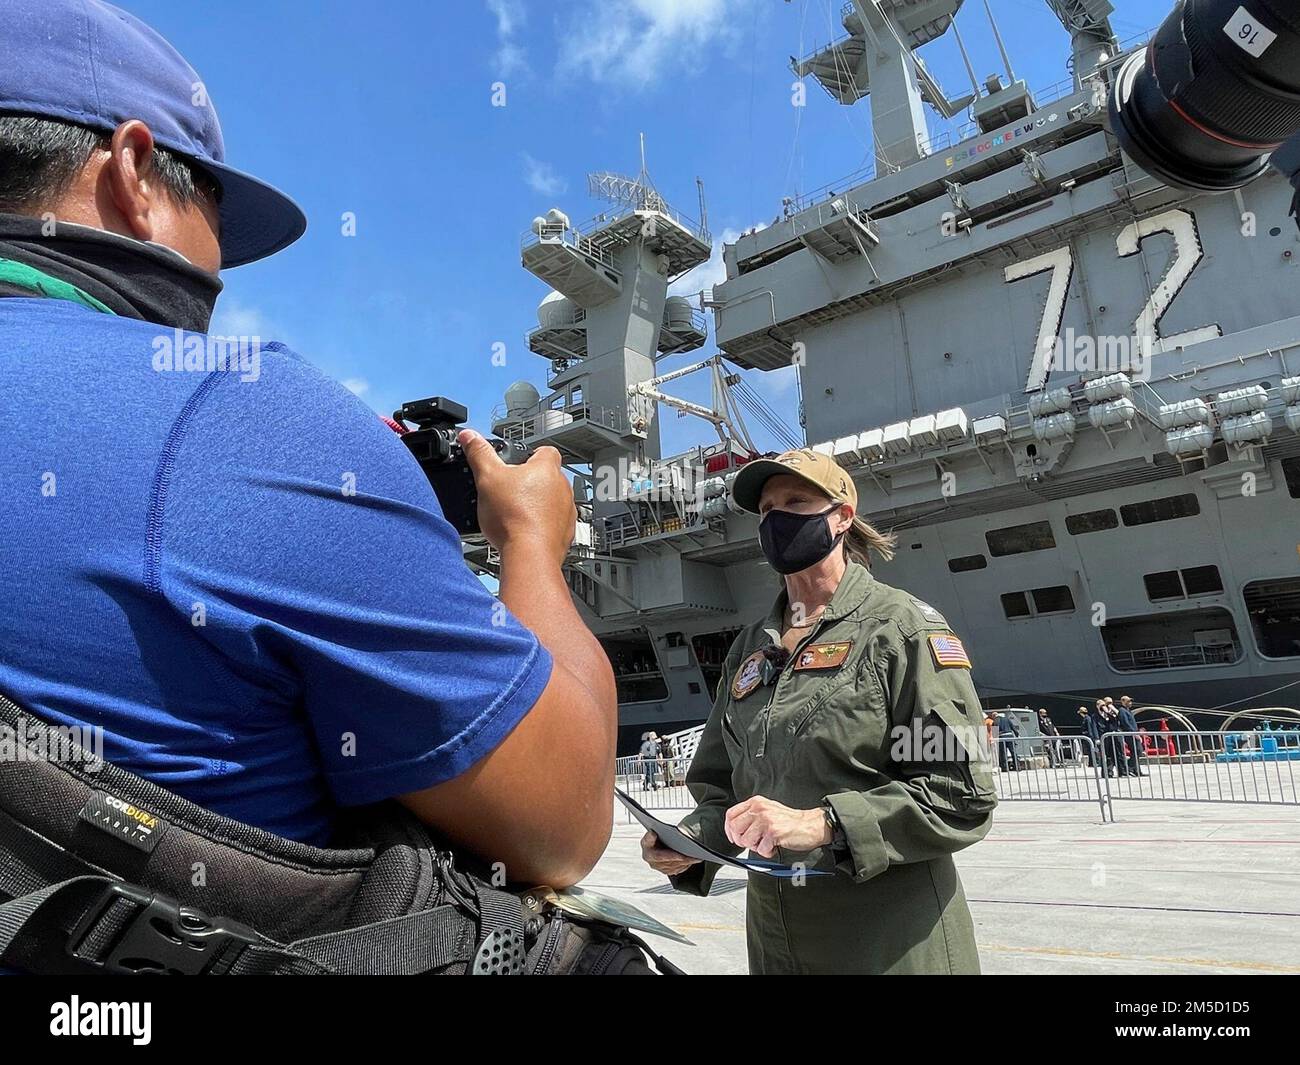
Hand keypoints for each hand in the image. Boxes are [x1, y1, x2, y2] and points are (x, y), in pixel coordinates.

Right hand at [459, 429, 574, 564]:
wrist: (530, 555)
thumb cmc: (513, 518)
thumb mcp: (487, 478)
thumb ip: (479, 454)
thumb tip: (470, 436)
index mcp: (547, 468)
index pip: (545, 450)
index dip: (530, 454)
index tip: (517, 463)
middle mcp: (563, 487)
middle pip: (548, 476)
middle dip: (531, 482)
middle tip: (510, 491)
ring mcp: (567, 511)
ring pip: (553, 501)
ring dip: (538, 504)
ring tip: (516, 513)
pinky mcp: (566, 532)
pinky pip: (555, 523)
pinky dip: (542, 525)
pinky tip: (524, 531)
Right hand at [640, 831, 700, 876]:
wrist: (652, 846)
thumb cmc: (651, 841)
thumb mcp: (648, 836)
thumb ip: (649, 836)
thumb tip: (652, 834)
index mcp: (648, 855)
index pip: (660, 857)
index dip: (671, 857)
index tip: (681, 856)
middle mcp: (654, 864)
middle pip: (671, 863)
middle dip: (683, 860)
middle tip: (694, 857)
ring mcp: (661, 869)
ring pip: (676, 867)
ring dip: (686, 863)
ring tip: (697, 858)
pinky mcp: (667, 871)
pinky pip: (679, 869)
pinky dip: (686, 865)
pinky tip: (693, 860)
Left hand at [724, 797, 830, 857]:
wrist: (810, 824)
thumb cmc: (790, 820)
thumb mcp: (768, 810)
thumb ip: (751, 816)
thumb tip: (735, 829)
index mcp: (756, 803)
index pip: (731, 815)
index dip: (729, 830)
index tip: (734, 837)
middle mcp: (759, 809)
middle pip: (735, 829)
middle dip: (742, 841)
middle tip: (753, 843)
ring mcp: (766, 820)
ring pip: (746, 841)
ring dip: (756, 847)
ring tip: (767, 843)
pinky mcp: (773, 832)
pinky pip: (761, 850)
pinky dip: (768, 852)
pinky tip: (775, 846)